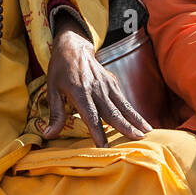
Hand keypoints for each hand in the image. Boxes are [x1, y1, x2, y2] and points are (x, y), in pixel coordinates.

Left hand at [44, 23, 151, 145]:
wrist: (73, 47)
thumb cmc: (60, 71)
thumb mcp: (52, 91)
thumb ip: (55, 115)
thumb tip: (48, 135)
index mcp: (80, 92)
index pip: (91, 116)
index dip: (98, 132)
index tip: (104, 147)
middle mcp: (96, 89)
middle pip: (112, 112)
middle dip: (126, 127)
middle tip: (138, 139)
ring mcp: (106, 85)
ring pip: (123, 105)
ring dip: (135, 119)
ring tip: (147, 131)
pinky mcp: (112, 82)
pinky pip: (123, 99)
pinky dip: (133, 111)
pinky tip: (141, 121)